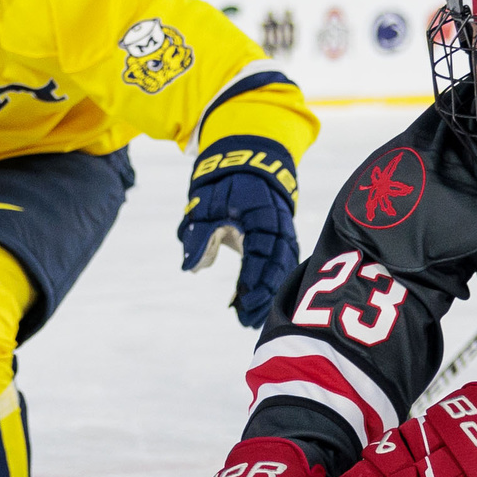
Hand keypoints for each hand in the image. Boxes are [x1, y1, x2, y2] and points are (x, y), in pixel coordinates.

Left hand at [179, 136, 299, 329]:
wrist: (248, 155)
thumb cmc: (224, 180)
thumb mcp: (206, 203)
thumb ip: (200, 234)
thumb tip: (191, 267)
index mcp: (261, 214)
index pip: (261, 253)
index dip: (253, 279)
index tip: (242, 302)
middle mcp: (279, 224)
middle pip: (277, 266)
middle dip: (263, 295)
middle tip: (246, 320)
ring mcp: (284, 229)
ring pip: (283, 268)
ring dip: (270, 293)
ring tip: (252, 318)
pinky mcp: (282, 235)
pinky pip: (282, 264)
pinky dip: (273, 283)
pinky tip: (260, 302)